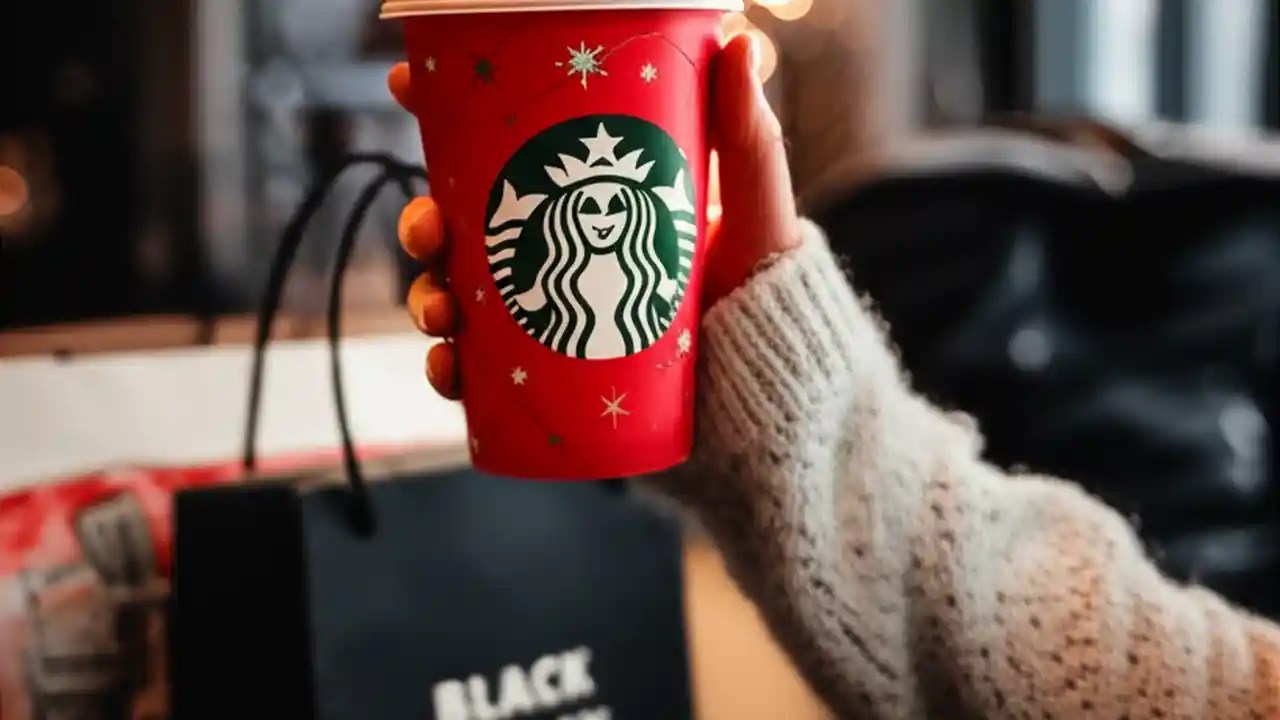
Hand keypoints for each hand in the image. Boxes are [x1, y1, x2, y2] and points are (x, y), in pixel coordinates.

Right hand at [392, 33, 802, 399]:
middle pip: (461, 229)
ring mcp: (546, 316)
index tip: (405, 90)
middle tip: (430, 228)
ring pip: (457, 297)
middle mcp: (556, 256)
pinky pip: (478, 374)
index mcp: (584, 203)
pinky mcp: (545, 375)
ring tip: (440, 311)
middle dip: (422, 222)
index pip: (501, 153)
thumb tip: (742, 42)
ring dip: (425, 296)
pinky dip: (450, 372)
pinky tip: (451, 370)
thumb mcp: (753, 209)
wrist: (766, 393)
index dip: (443, 119)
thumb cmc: (761, 294)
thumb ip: (747, 137)